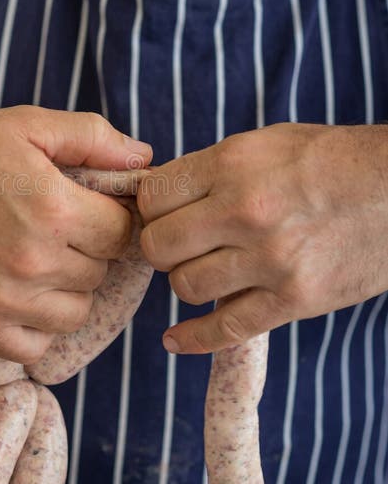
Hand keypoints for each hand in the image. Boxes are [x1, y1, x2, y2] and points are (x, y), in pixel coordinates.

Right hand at [0, 106, 150, 362]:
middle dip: (93, 249)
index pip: (125, 233)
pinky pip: (36, 346)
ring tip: (47, 262)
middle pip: (103, 272)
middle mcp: (35, 262)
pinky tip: (25, 296)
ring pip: (77, 312)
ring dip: (71, 289)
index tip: (100, 210)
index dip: (118, 218)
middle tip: (66, 228)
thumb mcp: (25, 124)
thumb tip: (144, 159)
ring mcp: (6, 301)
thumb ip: (92, 137)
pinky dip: (38, 327)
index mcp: (54, 209)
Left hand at [137, 123, 387, 353]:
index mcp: (233, 164)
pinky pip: (225, 330)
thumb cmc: (332, 160)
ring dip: (188, 280)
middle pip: (158, 246)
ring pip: (185, 287)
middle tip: (179, 245)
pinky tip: (174, 341)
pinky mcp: (294, 299)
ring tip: (208, 270)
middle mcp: (245, 211)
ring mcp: (270, 259)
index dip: (150, 208)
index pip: (154, 197)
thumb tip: (160, 194)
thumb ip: (212, 169)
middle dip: (160, 247)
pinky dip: (193, 339)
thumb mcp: (267, 143)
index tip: (162, 214)